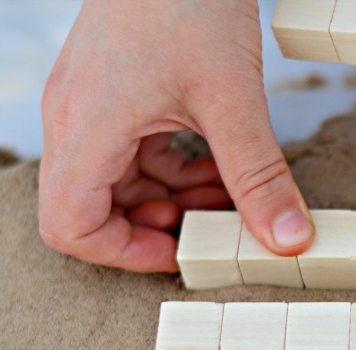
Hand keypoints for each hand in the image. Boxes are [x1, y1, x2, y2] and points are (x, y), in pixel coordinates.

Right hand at [39, 0, 314, 272]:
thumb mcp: (234, 100)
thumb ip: (260, 176)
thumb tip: (286, 240)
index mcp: (87, 126)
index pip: (69, 225)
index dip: (124, 252)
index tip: (180, 250)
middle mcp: (76, 118)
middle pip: (94, 206)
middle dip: (159, 225)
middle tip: (213, 225)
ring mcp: (92, 103)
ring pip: (121, 181)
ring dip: (175, 198)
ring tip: (229, 195)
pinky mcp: (115, 90)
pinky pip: (135, 151)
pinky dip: (175, 168)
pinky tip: (219, 165)